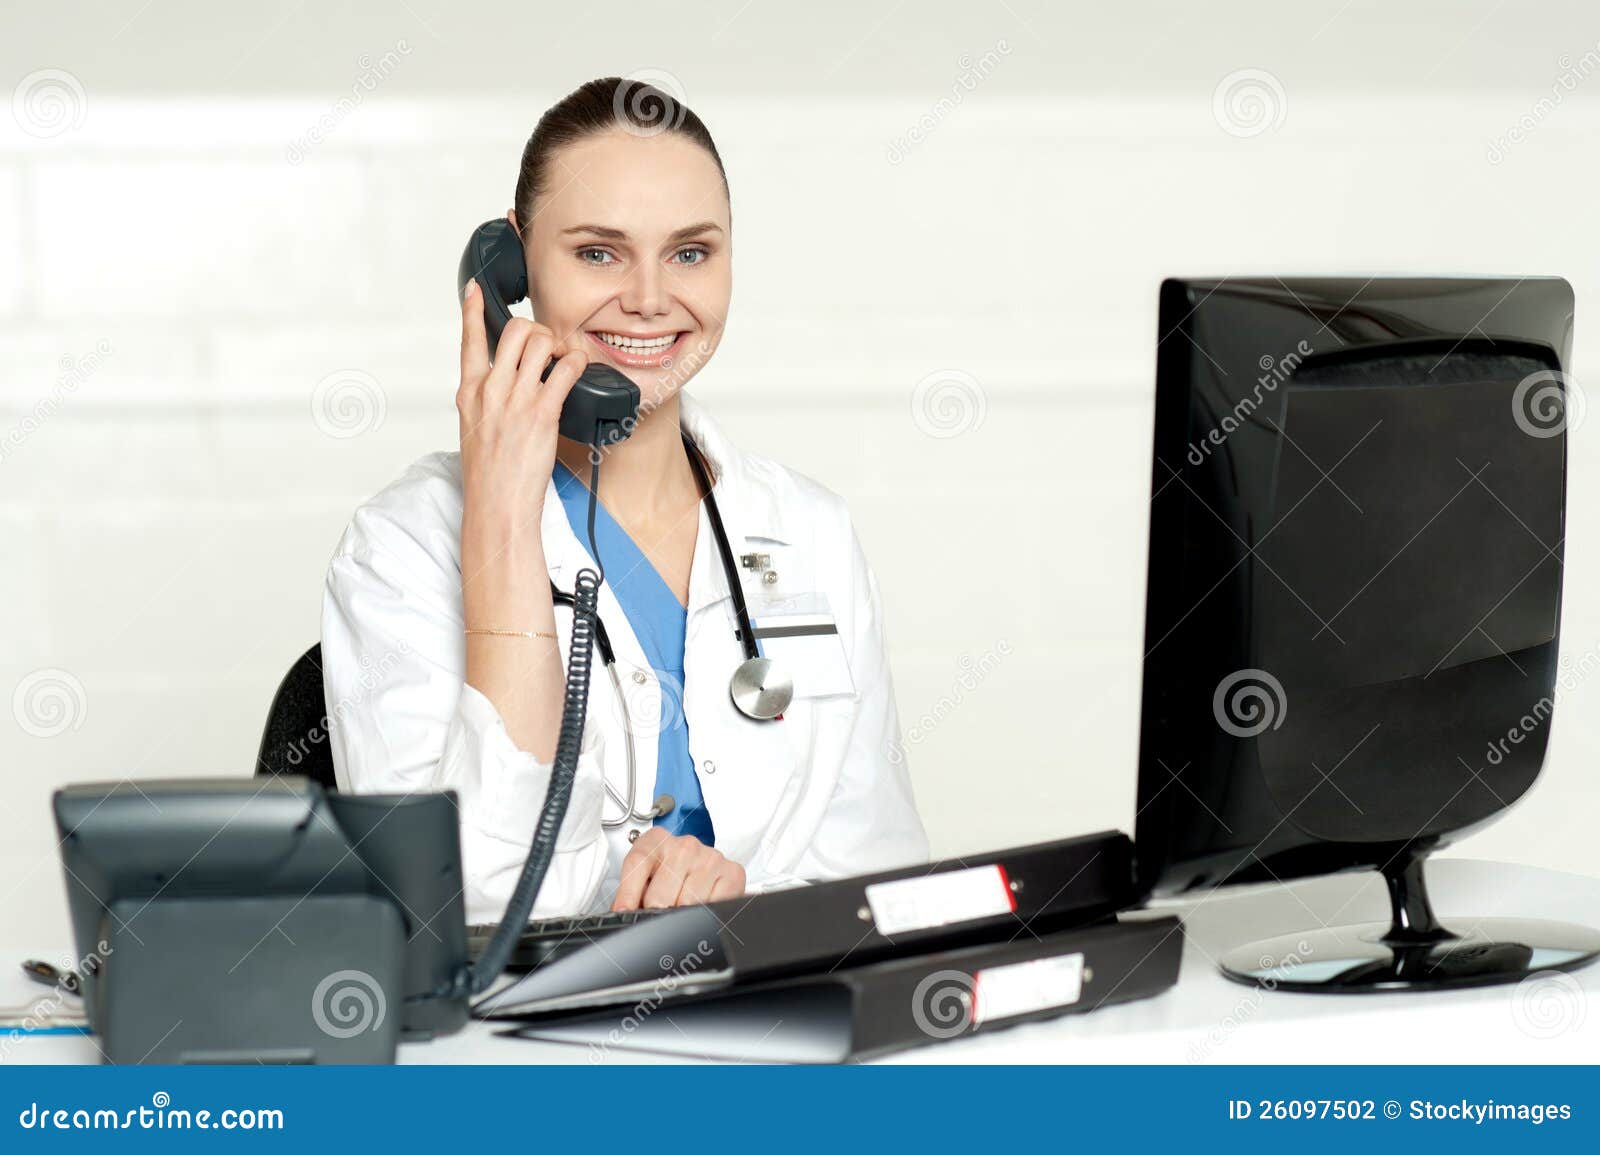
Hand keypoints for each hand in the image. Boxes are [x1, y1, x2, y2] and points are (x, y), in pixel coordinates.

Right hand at [456, 279, 588, 517]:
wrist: (497, 505)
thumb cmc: (488, 476)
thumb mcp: (474, 430)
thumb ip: (485, 402)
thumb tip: (502, 385)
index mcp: (469, 392)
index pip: (469, 339)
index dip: (473, 310)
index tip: (476, 290)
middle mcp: (490, 389)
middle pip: (515, 331)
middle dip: (537, 330)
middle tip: (548, 347)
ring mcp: (515, 399)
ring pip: (541, 343)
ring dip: (560, 345)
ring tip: (564, 362)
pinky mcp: (541, 412)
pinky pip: (566, 370)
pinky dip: (577, 363)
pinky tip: (578, 370)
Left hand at [611, 829, 745, 909]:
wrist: (705, 866)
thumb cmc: (670, 871)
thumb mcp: (647, 874)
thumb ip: (632, 891)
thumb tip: (622, 914)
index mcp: (657, 841)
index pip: (637, 863)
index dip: (628, 893)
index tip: (624, 911)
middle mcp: (684, 846)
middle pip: (660, 894)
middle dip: (655, 912)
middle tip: (657, 916)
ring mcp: (709, 858)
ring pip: (687, 903)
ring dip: (681, 915)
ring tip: (680, 909)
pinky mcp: (731, 873)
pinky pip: (714, 905)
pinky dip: (705, 913)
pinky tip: (700, 905)